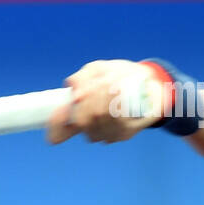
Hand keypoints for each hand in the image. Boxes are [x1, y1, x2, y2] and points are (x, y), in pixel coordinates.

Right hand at [45, 60, 163, 144]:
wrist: (150, 84)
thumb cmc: (120, 76)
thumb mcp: (99, 70)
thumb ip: (83, 77)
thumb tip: (73, 87)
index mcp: (79, 113)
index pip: (60, 126)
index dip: (55, 127)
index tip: (53, 128)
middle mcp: (91, 128)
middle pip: (82, 120)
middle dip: (89, 99)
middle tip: (99, 83)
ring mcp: (107, 133)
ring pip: (99, 118)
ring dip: (104, 98)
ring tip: (113, 84)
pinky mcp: (125, 134)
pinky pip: (117, 121)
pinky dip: (118, 105)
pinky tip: (122, 94)